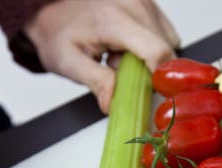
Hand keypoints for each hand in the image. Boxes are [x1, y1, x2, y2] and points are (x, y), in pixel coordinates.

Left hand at [24, 0, 179, 112]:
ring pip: (169, 43)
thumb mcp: (68, 63)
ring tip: (119, 56)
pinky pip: (165, 34)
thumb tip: (113, 103)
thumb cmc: (57, 33)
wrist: (52, 10)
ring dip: (150, 57)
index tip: (148, 92)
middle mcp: (134, 5)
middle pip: (165, 50)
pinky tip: (127, 46)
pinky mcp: (149, 3)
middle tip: (117, 68)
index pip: (156, 51)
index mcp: (114, 20)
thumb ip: (95, 82)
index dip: (159, 77)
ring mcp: (144, 1)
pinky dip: (150, 46)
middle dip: (148, 69)